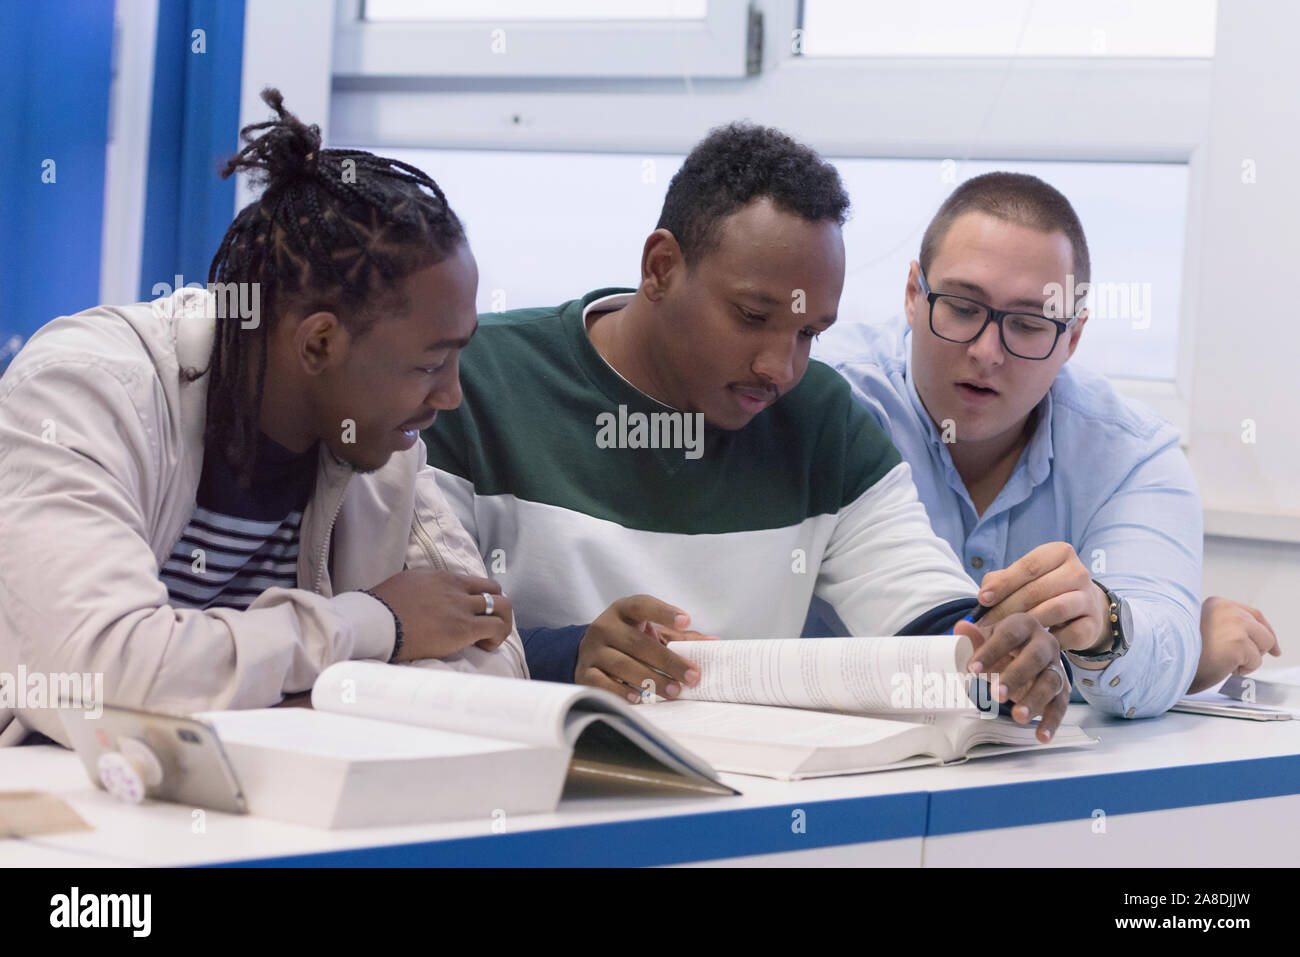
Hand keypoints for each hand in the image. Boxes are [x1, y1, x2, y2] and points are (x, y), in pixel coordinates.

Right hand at [369, 570, 512, 660]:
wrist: (375, 623)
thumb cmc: (380, 610)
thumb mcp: (403, 586)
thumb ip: (419, 589)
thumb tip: (419, 598)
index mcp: (440, 577)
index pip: (474, 582)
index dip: (479, 598)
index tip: (471, 615)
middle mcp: (455, 588)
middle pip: (494, 589)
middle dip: (496, 608)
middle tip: (485, 627)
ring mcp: (461, 607)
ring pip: (502, 606)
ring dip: (502, 623)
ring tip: (489, 639)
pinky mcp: (463, 628)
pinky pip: (496, 627)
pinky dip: (497, 637)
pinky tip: (485, 647)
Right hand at [575, 595, 717, 702]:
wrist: (587, 651)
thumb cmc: (627, 639)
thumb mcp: (647, 630)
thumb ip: (679, 636)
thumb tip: (714, 643)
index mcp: (622, 610)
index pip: (642, 605)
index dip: (664, 612)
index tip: (686, 621)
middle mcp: (604, 626)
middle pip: (637, 643)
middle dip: (668, 661)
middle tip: (692, 676)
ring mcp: (593, 650)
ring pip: (622, 664)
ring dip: (650, 679)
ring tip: (674, 691)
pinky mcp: (584, 672)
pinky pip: (602, 683)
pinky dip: (621, 691)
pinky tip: (639, 698)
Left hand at [957, 613, 1069, 742]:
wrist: (1021, 654)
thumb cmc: (1001, 646)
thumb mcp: (986, 638)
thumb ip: (974, 636)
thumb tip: (961, 628)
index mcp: (1024, 625)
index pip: (1009, 635)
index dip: (990, 651)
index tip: (972, 669)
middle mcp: (1045, 643)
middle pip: (1035, 657)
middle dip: (1016, 676)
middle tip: (997, 695)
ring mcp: (1056, 666)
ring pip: (1051, 682)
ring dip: (1035, 700)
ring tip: (1018, 716)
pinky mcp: (1062, 689)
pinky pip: (1060, 705)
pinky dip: (1052, 721)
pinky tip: (1041, 736)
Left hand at [977, 542, 1109, 661]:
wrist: (1082, 608)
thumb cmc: (1043, 589)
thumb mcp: (1023, 578)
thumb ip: (1000, 581)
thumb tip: (984, 596)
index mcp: (1059, 553)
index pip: (1029, 566)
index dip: (1004, 583)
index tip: (983, 599)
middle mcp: (1078, 572)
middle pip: (1038, 589)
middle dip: (1008, 608)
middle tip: (986, 624)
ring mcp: (1088, 598)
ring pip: (1055, 609)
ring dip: (1028, 623)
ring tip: (1006, 634)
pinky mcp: (1093, 623)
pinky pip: (1070, 633)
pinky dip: (1049, 640)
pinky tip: (1032, 644)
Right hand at [1187, 596, 1279, 693]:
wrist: (1167, 658)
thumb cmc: (1180, 648)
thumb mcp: (1202, 627)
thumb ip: (1224, 625)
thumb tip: (1249, 637)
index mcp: (1217, 604)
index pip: (1254, 615)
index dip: (1265, 631)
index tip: (1272, 647)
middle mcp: (1228, 610)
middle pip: (1263, 631)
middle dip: (1257, 649)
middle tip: (1243, 662)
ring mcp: (1235, 625)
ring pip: (1263, 646)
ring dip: (1248, 660)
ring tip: (1225, 663)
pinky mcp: (1239, 644)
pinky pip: (1255, 662)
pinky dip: (1243, 669)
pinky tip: (1224, 667)